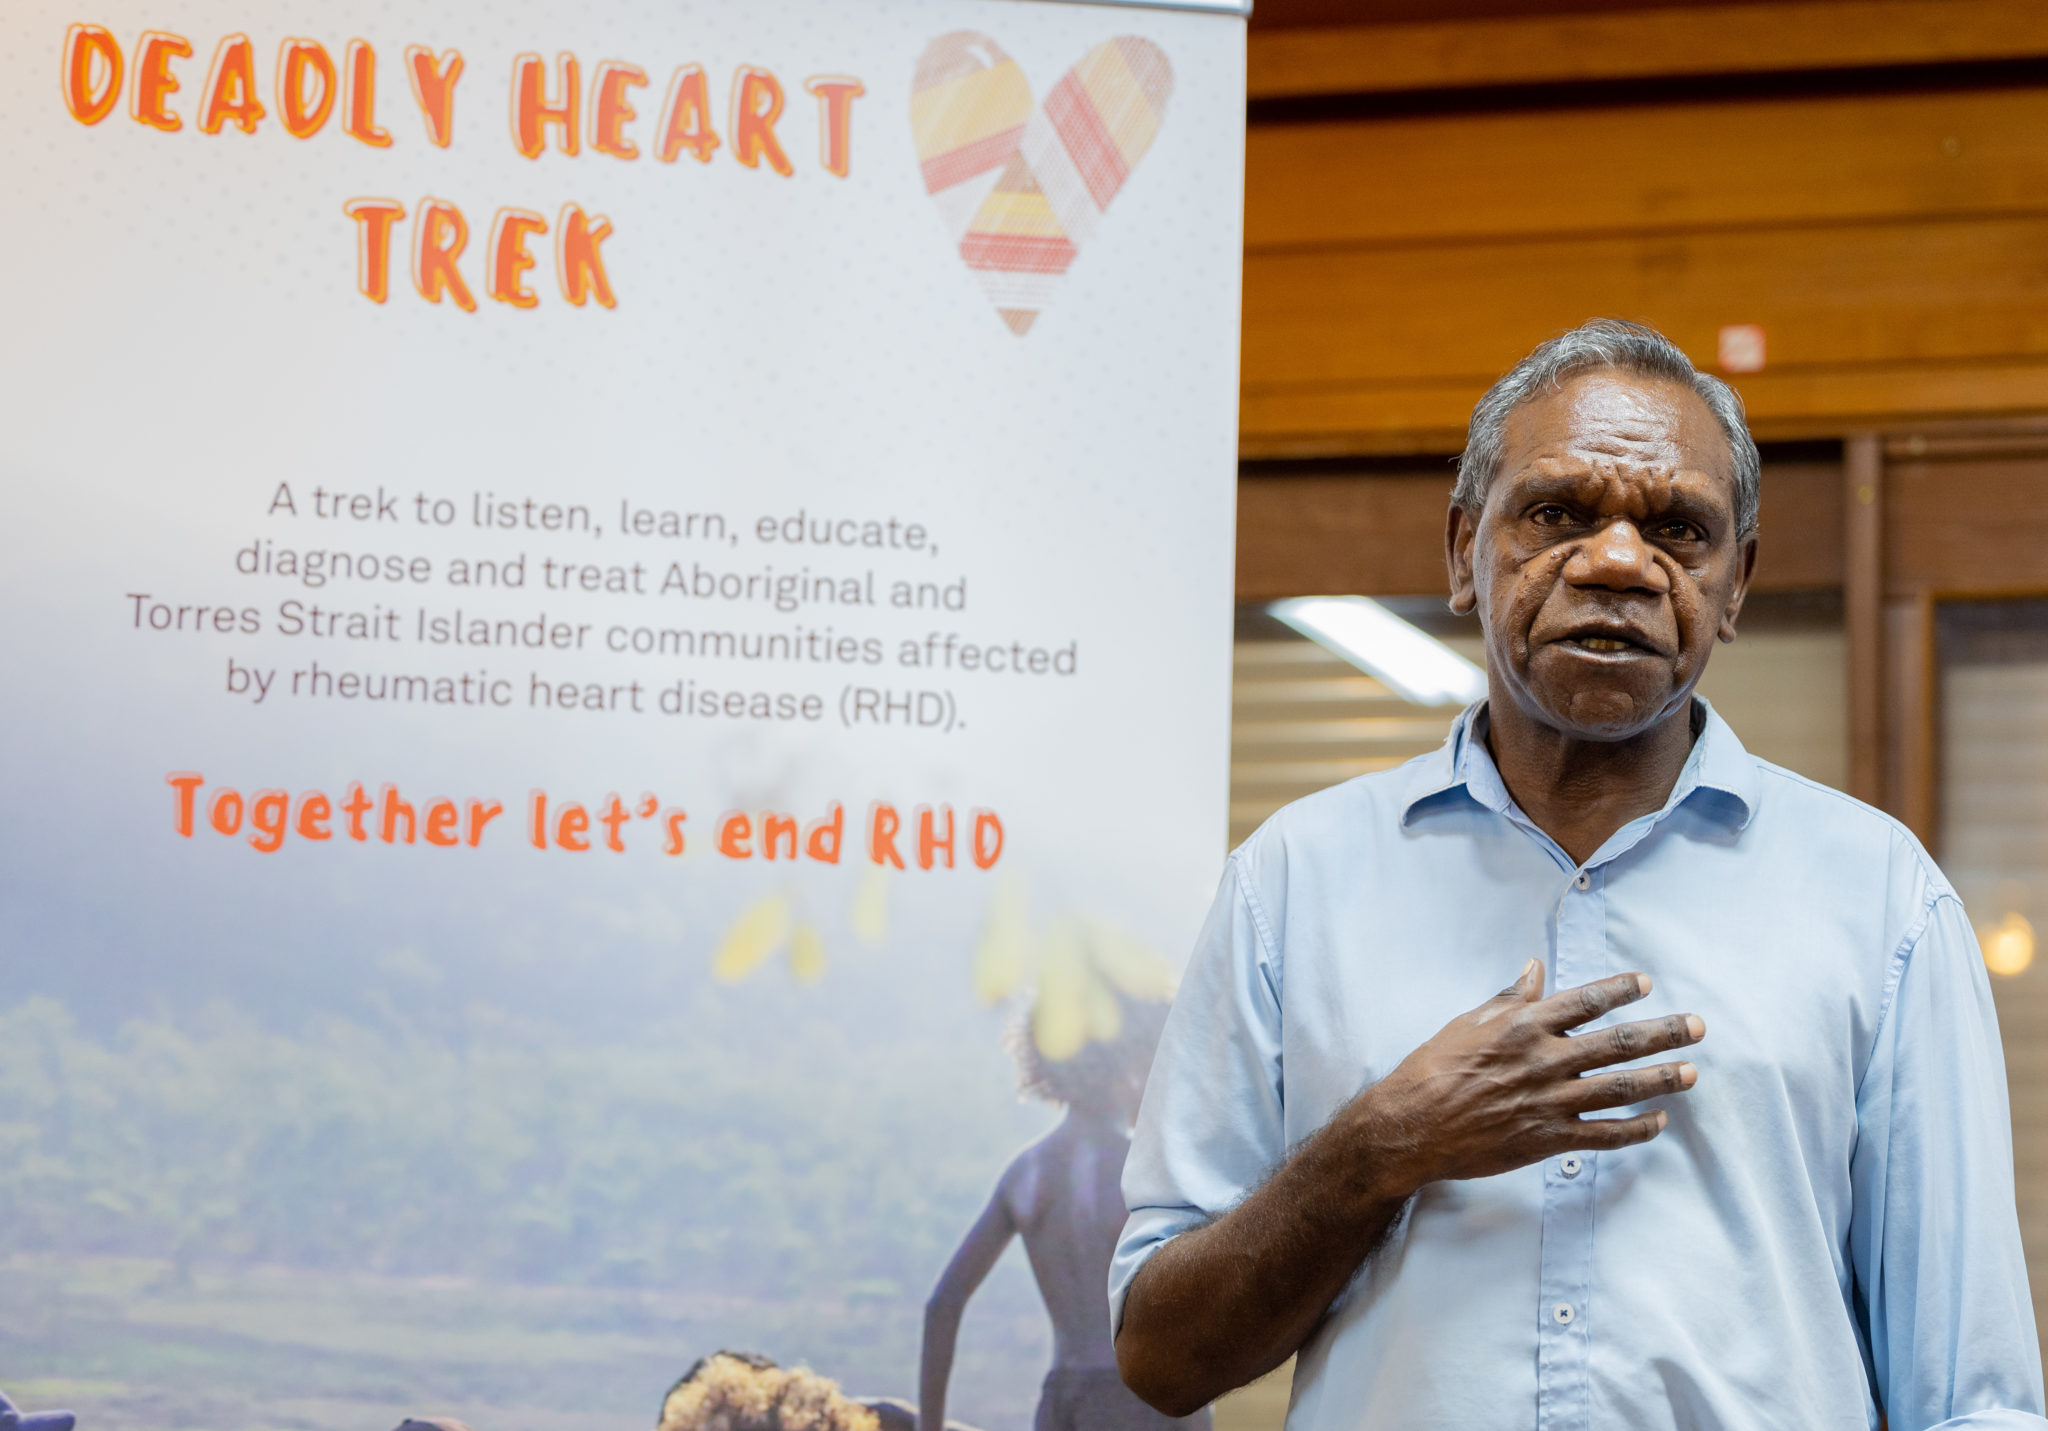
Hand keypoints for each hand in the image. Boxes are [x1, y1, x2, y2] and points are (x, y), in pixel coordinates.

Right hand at [1346, 960, 1701, 1198]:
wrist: (1411, 1126)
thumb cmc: (1433, 1069)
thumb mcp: (1468, 1022)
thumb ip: (1510, 998)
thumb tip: (1535, 968)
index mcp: (1523, 1027)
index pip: (1584, 1001)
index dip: (1619, 990)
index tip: (1646, 984)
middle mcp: (1544, 1061)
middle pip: (1617, 1044)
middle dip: (1662, 1034)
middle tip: (1697, 1027)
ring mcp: (1550, 1102)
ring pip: (1620, 1089)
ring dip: (1660, 1079)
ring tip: (1691, 1072)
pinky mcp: (1549, 1139)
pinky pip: (1604, 1136)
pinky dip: (1635, 1131)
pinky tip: (1659, 1122)